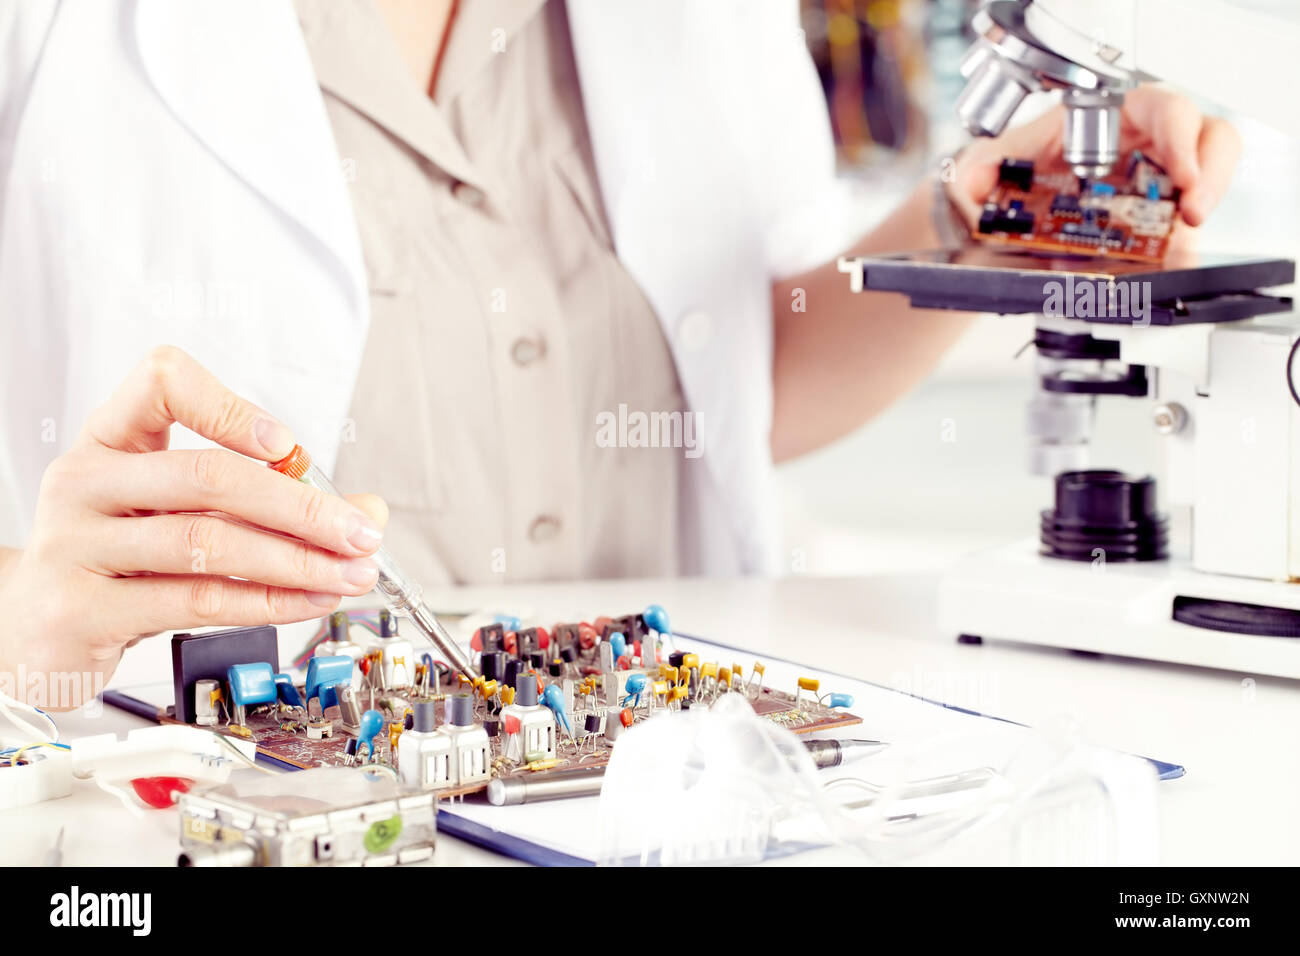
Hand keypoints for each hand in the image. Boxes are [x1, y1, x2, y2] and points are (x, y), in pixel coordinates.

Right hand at [0, 346, 387, 708]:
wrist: (35, 628)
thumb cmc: (119, 556)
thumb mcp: (184, 511)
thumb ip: (272, 501)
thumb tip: (364, 509)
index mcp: (112, 438)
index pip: (162, 382)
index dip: (230, 407)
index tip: (287, 444)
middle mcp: (87, 481)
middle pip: (208, 475)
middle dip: (301, 507)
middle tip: (358, 531)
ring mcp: (77, 544)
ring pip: (207, 543)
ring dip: (297, 561)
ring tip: (349, 573)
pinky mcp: (83, 609)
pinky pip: (194, 601)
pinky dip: (265, 602)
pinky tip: (307, 600)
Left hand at [947, 86, 1240, 245]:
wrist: (993, 219)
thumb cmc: (1007, 177)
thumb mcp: (987, 168)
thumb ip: (978, 171)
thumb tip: (977, 182)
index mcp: (1113, 119)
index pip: (1165, 109)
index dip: (1180, 135)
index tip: (1180, 173)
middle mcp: (1142, 150)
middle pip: (1208, 142)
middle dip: (1210, 174)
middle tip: (1193, 211)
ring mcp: (1152, 190)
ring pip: (1205, 187)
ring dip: (1201, 214)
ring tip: (1182, 238)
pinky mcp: (1152, 232)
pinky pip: (1179, 239)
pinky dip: (1176, 254)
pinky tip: (1161, 264)